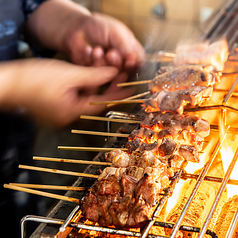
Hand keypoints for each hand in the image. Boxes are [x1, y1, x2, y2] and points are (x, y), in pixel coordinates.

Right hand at [0, 59, 132, 126]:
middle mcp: (69, 117)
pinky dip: (84, 88)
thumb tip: (113, 73)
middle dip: (108, 87)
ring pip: (86, 99)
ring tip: (106, 71)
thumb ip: (94, 75)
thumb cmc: (33, 79)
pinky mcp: (56, 108)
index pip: (103, 104)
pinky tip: (89, 77)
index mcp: (73, 112)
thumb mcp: (69, 74)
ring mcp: (62, 113)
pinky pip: (76, 98)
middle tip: (119, 74)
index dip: (119, 95)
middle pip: (95, 102)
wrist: (8, 83)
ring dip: (96, 85)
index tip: (131, 89)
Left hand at [66, 12, 144, 70]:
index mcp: (131, 52)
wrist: (77, 28)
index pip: (138, 64)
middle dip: (116, 63)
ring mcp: (107, 69)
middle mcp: (121, 63)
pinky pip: (95, 74)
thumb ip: (126, 46)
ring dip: (102, 62)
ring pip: (109, 75)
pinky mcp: (94, 74)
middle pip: (124, 72)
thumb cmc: (99, 27)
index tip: (129, 60)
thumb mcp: (116, 32)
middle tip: (110, 54)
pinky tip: (88, 50)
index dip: (133, 65)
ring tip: (96, 50)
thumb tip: (135, 60)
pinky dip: (91, 61)